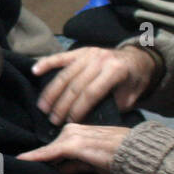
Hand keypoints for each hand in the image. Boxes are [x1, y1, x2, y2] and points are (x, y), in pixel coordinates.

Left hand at [16, 123, 129, 173]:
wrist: (133, 153)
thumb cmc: (118, 157)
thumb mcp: (92, 163)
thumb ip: (74, 164)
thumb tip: (59, 169)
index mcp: (79, 131)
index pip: (57, 145)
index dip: (43, 154)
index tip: (24, 158)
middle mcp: (72, 130)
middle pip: (51, 147)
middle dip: (39, 158)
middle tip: (17, 163)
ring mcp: (71, 135)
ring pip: (49, 150)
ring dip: (35, 158)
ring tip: (18, 162)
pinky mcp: (71, 144)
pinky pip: (49, 152)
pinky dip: (35, 157)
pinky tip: (23, 159)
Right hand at [30, 45, 156, 125]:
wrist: (138, 59)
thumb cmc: (133, 82)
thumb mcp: (129, 98)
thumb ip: (110, 107)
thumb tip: (88, 121)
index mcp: (115, 70)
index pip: (91, 93)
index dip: (78, 109)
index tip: (69, 123)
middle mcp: (100, 59)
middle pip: (75, 85)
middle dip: (62, 105)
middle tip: (52, 120)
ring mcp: (89, 53)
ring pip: (65, 74)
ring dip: (51, 92)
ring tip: (43, 107)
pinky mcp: (81, 50)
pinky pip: (61, 57)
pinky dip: (46, 63)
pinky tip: (34, 71)